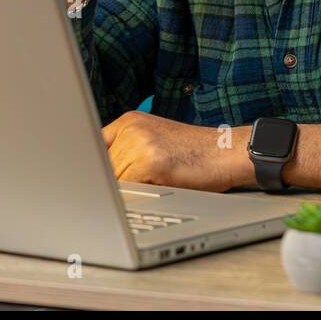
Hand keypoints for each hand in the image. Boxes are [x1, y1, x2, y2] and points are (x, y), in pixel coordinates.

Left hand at [102, 111, 249, 192]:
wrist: (227, 152)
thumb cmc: (195, 155)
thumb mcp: (155, 142)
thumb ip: (126, 152)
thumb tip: (97, 177)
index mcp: (129, 121)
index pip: (94, 148)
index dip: (96, 170)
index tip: (95, 183)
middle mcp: (130, 128)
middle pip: (101, 169)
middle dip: (115, 184)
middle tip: (147, 183)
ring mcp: (138, 142)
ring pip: (113, 182)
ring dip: (130, 192)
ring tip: (159, 181)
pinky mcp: (149, 161)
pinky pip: (127, 191)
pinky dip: (139, 198)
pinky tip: (162, 186)